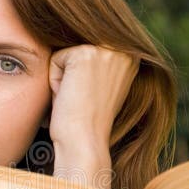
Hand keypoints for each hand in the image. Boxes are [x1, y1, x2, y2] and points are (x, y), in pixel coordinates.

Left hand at [45, 45, 138, 188]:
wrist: (86, 141)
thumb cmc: (92, 121)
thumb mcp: (107, 85)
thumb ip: (103, 63)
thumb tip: (86, 47)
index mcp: (133, 54)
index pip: (89, 51)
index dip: (83, 78)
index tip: (92, 99)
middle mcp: (124, 48)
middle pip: (78, 51)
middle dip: (73, 76)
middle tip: (82, 100)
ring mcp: (106, 48)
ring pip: (66, 55)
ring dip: (64, 79)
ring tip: (77, 99)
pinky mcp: (85, 53)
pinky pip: (56, 59)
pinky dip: (55, 81)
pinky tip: (70, 97)